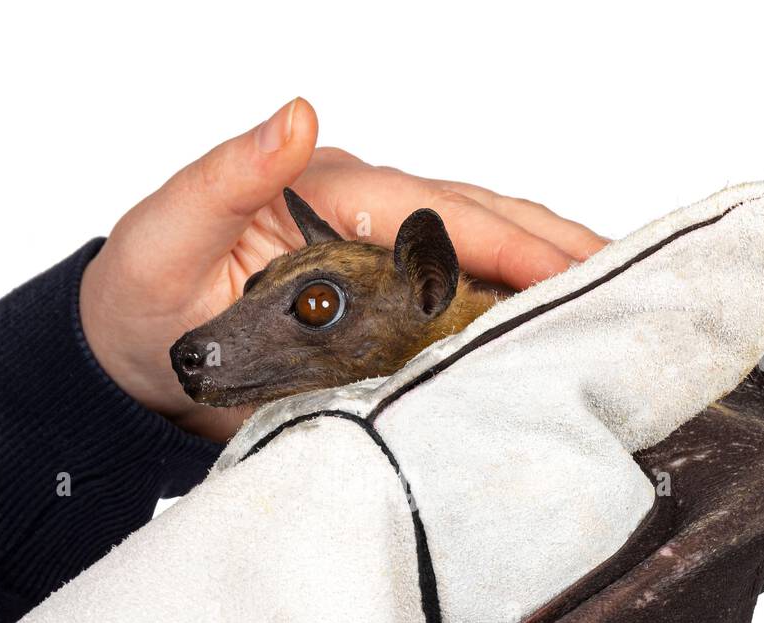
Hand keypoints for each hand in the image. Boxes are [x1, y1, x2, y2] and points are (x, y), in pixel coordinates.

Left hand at [79, 97, 607, 441]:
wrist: (127, 366)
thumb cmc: (139, 298)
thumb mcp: (165, 232)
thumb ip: (226, 177)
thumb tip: (297, 114)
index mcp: (331, 191)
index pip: (439, 212)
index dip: (510, 242)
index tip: (575, 272)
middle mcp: (366, 220)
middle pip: (481, 224)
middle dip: (559, 251)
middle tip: (636, 280)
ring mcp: (377, 266)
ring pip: (480, 262)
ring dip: (549, 279)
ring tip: (618, 302)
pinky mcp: (377, 313)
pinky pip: (457, 308)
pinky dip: (510, 319)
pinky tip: (550, 338)